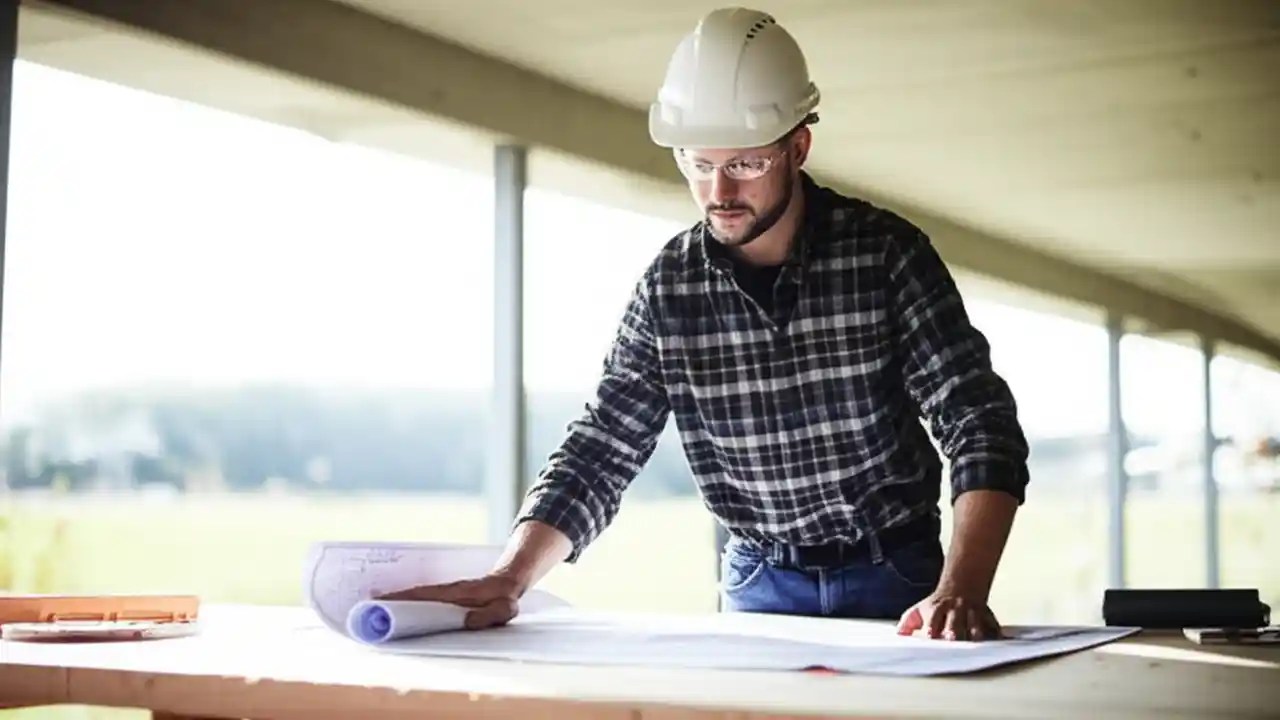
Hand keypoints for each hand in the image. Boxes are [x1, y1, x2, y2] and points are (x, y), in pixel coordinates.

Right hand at [377, 573, 522, 629]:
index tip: (378, 602)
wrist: (508, 583)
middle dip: (388, 603)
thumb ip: (490, 615)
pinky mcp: (443, 602)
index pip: (422, 595)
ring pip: (414, 600)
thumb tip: (468, 622)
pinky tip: (394, 617)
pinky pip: (421, 604)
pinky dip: (406, 608)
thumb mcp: (504, 608)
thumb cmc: (505, 597)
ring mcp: (442, 596)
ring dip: (394, 605)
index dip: (400, 599)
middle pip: (411, 597)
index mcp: (453, 594)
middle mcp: (444, 593)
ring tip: (371, 614)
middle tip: (364, 611)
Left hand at [895, 591, 1001, 640]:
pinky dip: (996, 630)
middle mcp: (955, 610)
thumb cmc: (937, 605)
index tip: (931, 635)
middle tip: (953, 637)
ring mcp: (971, 612)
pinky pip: (992, 622)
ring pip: (975, 621)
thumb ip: (907, 623)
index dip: (932, 626)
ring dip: (975, 630)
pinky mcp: (985, 615)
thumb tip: (897, 635)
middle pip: (955, 620)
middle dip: (954, 629)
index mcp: (937, 609)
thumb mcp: (919, 610)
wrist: (961, 586)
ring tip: (976, 638)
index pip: (934, 617)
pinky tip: (1000, 638)